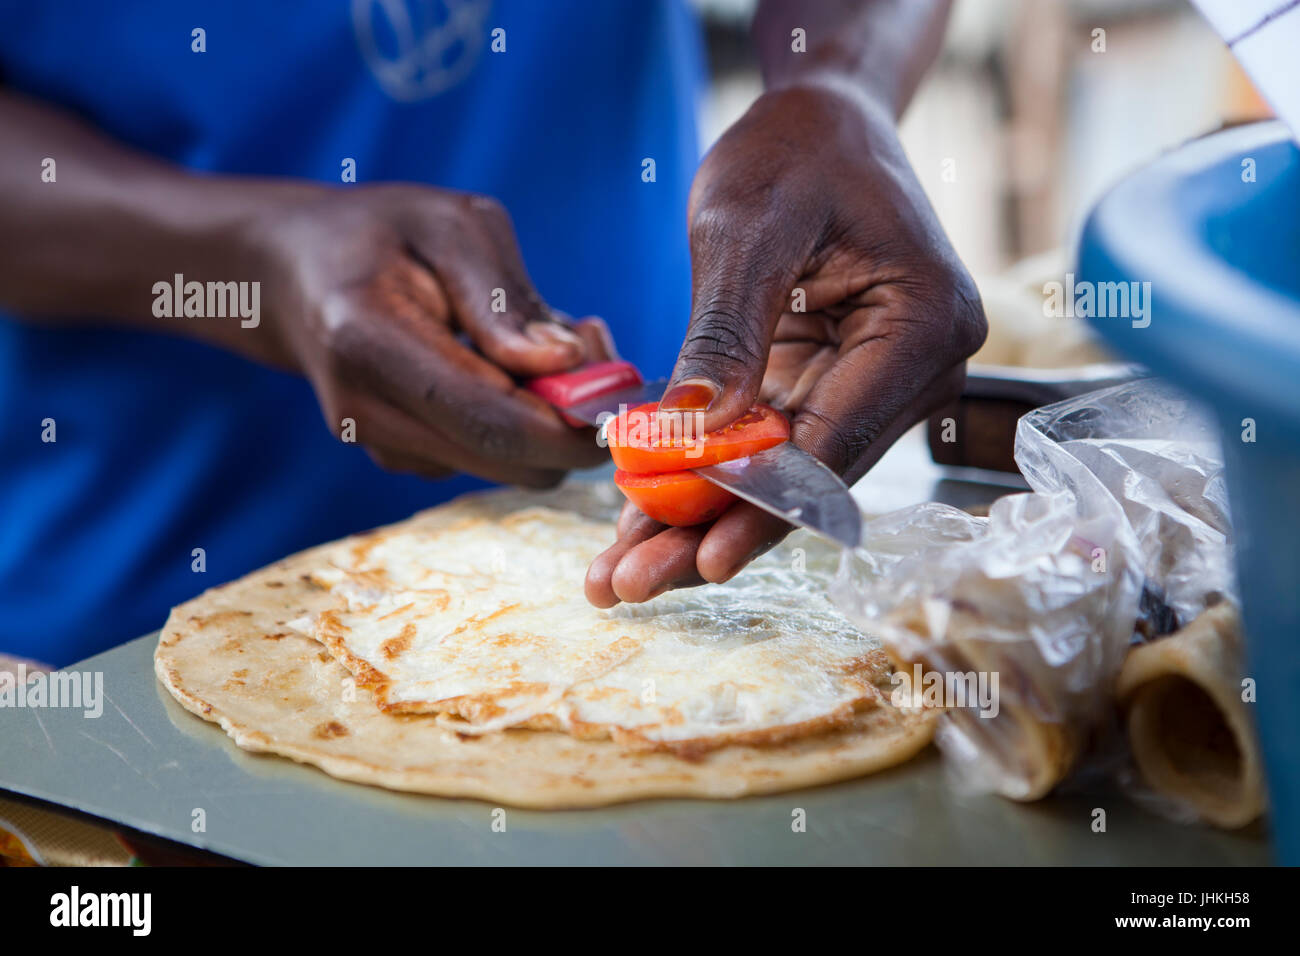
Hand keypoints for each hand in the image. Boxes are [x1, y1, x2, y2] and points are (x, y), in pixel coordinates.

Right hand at [240, 184, 612, 486]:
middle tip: (593, 344)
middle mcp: (367, 411)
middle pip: (507, 459)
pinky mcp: (399, 457)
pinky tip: (505, 367)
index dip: (570, 425)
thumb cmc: (380, 232)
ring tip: (543, 341)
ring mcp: (379, 444)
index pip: (490, 418)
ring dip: (547, 419)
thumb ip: (505, 298)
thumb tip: (565, 363)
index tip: (625, 398)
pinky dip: (518, 423)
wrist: (293, 272)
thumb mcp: (449, 226)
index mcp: (370, 342)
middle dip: (573, 422)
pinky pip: (486, 456)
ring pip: (506, 465)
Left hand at [586, 84, 984, 605]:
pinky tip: (639, 517)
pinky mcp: (827, 384)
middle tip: (629, 586)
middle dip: (715, 533)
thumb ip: (724, 333)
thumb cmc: (794, 151)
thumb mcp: (747, 226)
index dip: (763, 508)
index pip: (836, 442)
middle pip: (805, 477)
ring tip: (619, 570)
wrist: (820, 119)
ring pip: (778, 474)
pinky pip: (761, 444)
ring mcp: (871, 383)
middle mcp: (911, 370)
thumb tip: (690, 437)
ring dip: (699, 519)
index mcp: (923, 325)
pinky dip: (703, 476)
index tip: (700, 560)